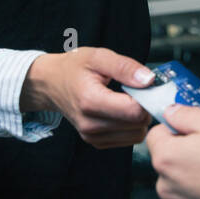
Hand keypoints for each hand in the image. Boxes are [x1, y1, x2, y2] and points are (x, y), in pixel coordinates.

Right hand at [22, 47, 155, 147]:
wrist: (50, 83)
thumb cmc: (73, 68)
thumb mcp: (98, 57)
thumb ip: (125, 67)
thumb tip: (149, 80)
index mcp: (91, 101)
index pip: (134, 111)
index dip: (147, 98)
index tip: (145, 86)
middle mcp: (90, 124)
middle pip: (138, 125)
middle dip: (144, 107)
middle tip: (137, 91)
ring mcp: (92, 136)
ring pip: (136, 135)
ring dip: (139, 118)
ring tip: (128, 100)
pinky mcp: (95, 142)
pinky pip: (128, 139)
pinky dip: (131, 126)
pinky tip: (121, 111)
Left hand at [145, 104, 199, 198]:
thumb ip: (188, 115)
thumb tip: (173, 112)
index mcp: (167, 157)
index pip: (156, 134)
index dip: (175, 128)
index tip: (192, 129)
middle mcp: (166, 184)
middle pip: (168, 158)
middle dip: (186, 151)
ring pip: (180, 180)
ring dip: (194, 173)